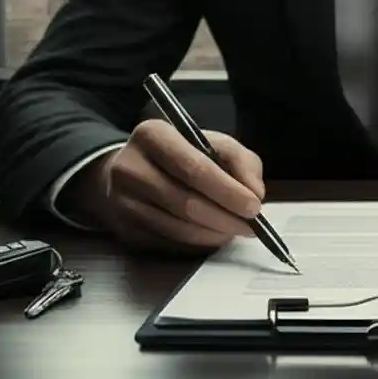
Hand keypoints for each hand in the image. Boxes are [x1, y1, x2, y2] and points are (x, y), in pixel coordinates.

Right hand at [93, 120, 265, 252]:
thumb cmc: (179, 154)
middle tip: (252, 226)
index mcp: (152, 135)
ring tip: (235, 230)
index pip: (193, 167)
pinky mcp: (124, 229)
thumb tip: (255, 193)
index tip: (254, 206)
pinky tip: (213, 235)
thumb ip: (240, 160)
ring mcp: (122, 201)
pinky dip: (197, 242)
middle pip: (185, 202)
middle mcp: (130, 167)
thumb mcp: (210, 142)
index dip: (227, 190)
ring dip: (214, 233)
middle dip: (225, 217)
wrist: (130, 171)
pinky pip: (168, 242)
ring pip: (178, 227)